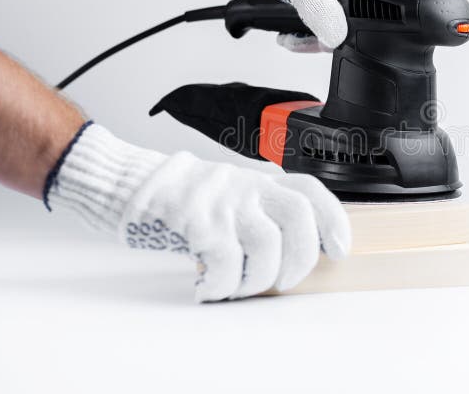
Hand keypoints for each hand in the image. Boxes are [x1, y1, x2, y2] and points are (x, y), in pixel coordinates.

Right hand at [45, 123, 350, 301]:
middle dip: (301, 258)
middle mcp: (244, 186)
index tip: (340, 247)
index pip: (309, 188)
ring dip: (256, 279)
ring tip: (237, 288)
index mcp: (257, 180)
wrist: (129, 183)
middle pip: (297, 216)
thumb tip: (290, 250)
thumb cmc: (180, 197)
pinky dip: (222, 285)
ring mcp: (222, 201)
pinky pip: (225, 260)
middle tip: (285, 281)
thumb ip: (258, 212)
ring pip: (266, 245)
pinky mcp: (195, 219)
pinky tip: (207, 287)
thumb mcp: (228, 194)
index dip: (333, 218)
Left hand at [221, 0, 453, 51]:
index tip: (453, 10)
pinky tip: (293, 38)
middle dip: (384, 30)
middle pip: (389, 2)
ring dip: (333, 37)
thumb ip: (321, 12)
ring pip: (354, 17)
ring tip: (307, 43)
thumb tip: (337, 39)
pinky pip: (330, 18)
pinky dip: (313, 34)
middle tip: (388, 50)